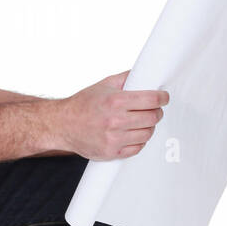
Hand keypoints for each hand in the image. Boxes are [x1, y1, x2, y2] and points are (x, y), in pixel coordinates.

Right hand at [54, 71, 168, 160]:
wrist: (63, 125)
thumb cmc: (82, 104)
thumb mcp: (103, 84)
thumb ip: (125, 78)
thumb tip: (145, 72)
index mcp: (115, 101)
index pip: (151, 99)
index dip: (162, 98)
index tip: (164, 98)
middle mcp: (115, 121)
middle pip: (152, 117)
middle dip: (157, 112)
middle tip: (154, 110)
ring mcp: (113, 139)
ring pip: (147, 134)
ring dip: (149, 127)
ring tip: (143, 122)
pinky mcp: (111, 152)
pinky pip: (137, 148)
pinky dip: (139, 140)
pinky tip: (134, 133)